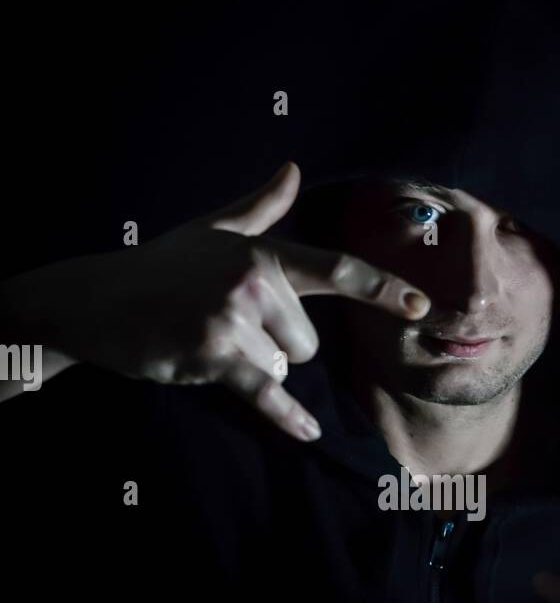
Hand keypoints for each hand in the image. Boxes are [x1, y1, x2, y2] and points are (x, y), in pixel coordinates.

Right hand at [24, 161, 430, 439]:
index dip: (382, 289)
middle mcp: (254, 279)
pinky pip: (265, 391)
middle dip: (277, 348)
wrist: (96, 302)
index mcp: (263, 251)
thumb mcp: (210, 230)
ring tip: (209, 344)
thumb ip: (260, 208)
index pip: (335, 269)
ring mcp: (233, 317)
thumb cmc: (159, 268)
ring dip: (254, 368)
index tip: (421, 305)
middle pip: (308, 343)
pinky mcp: (212, 353)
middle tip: (227, 330)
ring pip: (283, 368)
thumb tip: (293, 170)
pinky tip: (308, 432)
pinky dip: (286, 415)